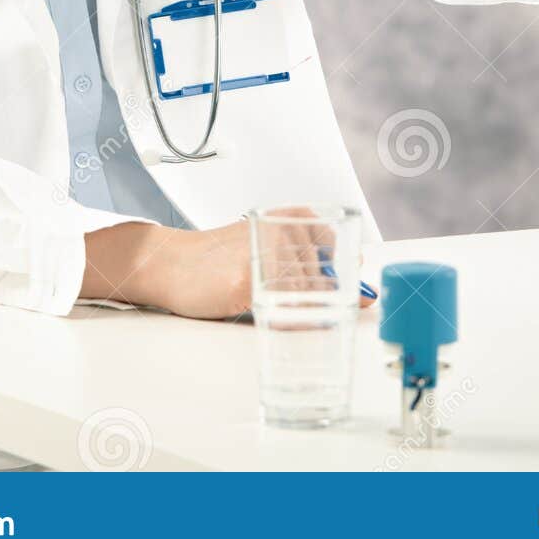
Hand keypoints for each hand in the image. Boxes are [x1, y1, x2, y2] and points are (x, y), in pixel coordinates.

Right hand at [81, 206, 375, 320]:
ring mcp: (267, 256)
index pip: (339, 251)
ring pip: (309, 298)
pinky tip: (275, 318)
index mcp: (291, 216)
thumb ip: (314, 259)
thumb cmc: (221, 257)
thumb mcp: (269, 243)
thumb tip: (365, 283)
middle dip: (319, 301)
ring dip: (302, 313)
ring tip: (272, 306)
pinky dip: (290, 323)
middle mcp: (283, 231)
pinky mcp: (249, 281)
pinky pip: (287, 311)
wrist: (172, 262)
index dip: (340, 278)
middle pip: (326, 281)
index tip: (338, 292)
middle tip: (289, 302)